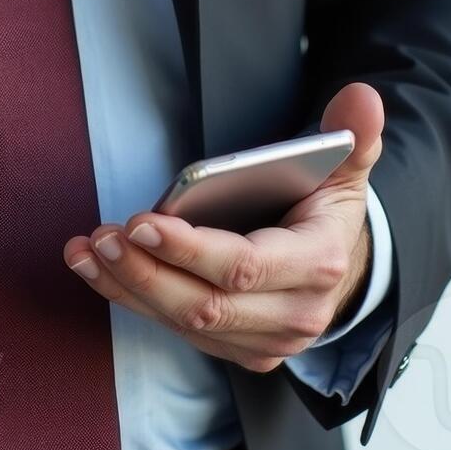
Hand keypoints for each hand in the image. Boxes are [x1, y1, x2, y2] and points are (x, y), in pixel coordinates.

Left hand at [64, 82, 383, 375]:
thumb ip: (353, 134)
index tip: (143, 221)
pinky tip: (101, 270)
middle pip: (206, 304)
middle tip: (105, 235)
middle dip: (146, 271)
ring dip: (128, 287)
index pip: (244, 266)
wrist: (343, 268)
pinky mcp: (241, 350)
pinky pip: (179, 331)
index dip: (190, 249)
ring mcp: (266, 340)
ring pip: (186, 323)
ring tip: (90, 250)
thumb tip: (361, 98)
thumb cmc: (327, 211)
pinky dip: (135, 301)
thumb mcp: (346, 168)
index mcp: (318, 264)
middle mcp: (295, 314)